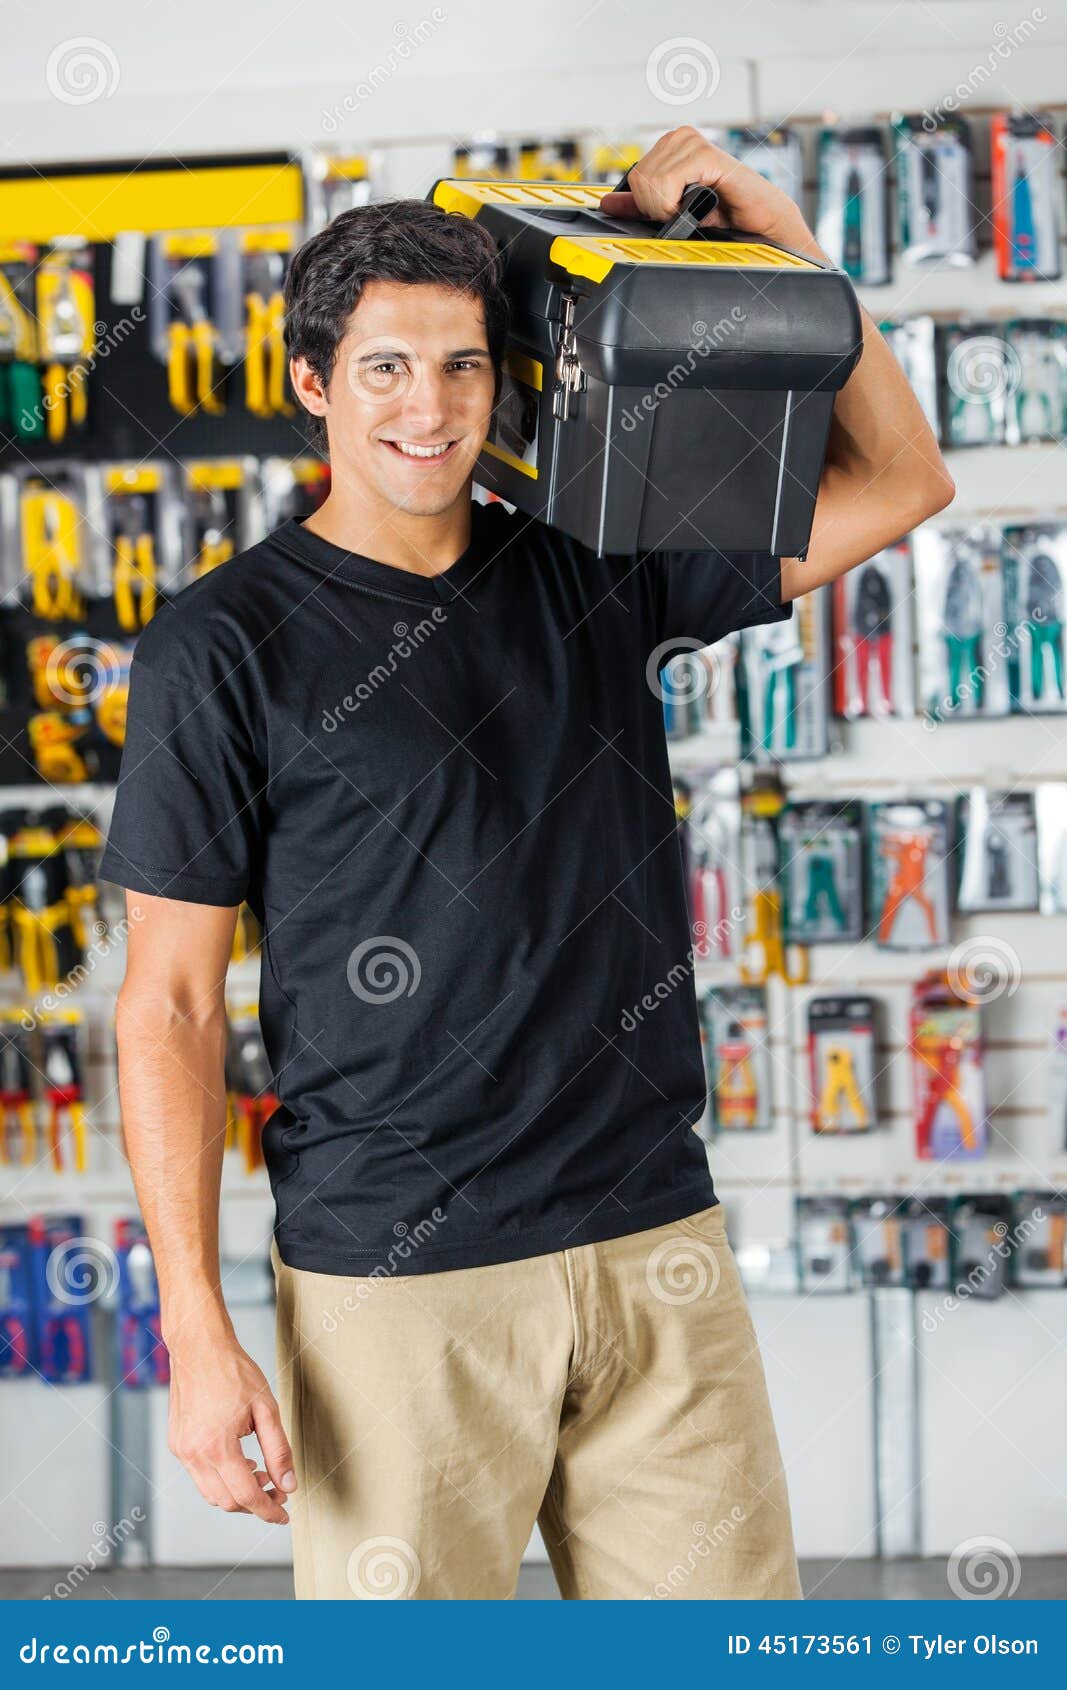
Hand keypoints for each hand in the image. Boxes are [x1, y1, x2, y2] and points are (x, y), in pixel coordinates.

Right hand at [167, 1340, 296, 1524]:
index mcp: (217, 1447)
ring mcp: (182, 1450)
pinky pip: (200, 1476)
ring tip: (260, 1472)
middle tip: (278, 1490)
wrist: (199, 1348)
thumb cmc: (233, 1371)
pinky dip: (221, 1479)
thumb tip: (288, 1484)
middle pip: (226, 1501)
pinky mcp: (177, 1444)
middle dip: (254, 1503)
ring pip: (210, 1494)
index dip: (268, 1510)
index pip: (245, 1496)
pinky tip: (239, 1461)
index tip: (284, 1514)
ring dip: (237, 1493)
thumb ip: (278, 1450)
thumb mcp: (266, 1409)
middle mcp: (194, 1454)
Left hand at [598, 125, 816, 253]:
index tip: (674, 212)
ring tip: (695, 208)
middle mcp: (678, 138)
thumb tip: (609, 203)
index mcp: (669, 147)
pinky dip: (677, 204)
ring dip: (669, 209)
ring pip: (650, 184)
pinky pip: (667, 183)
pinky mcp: (705, 153)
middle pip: (638, 182)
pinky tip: (699, 204)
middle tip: (686, 211)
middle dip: (658, 209)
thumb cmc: (724, 213)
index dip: (648, 206)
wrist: (759, 220)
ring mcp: (691, 142)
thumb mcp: (673, 210)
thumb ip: (640, 204)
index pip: (632, 179)